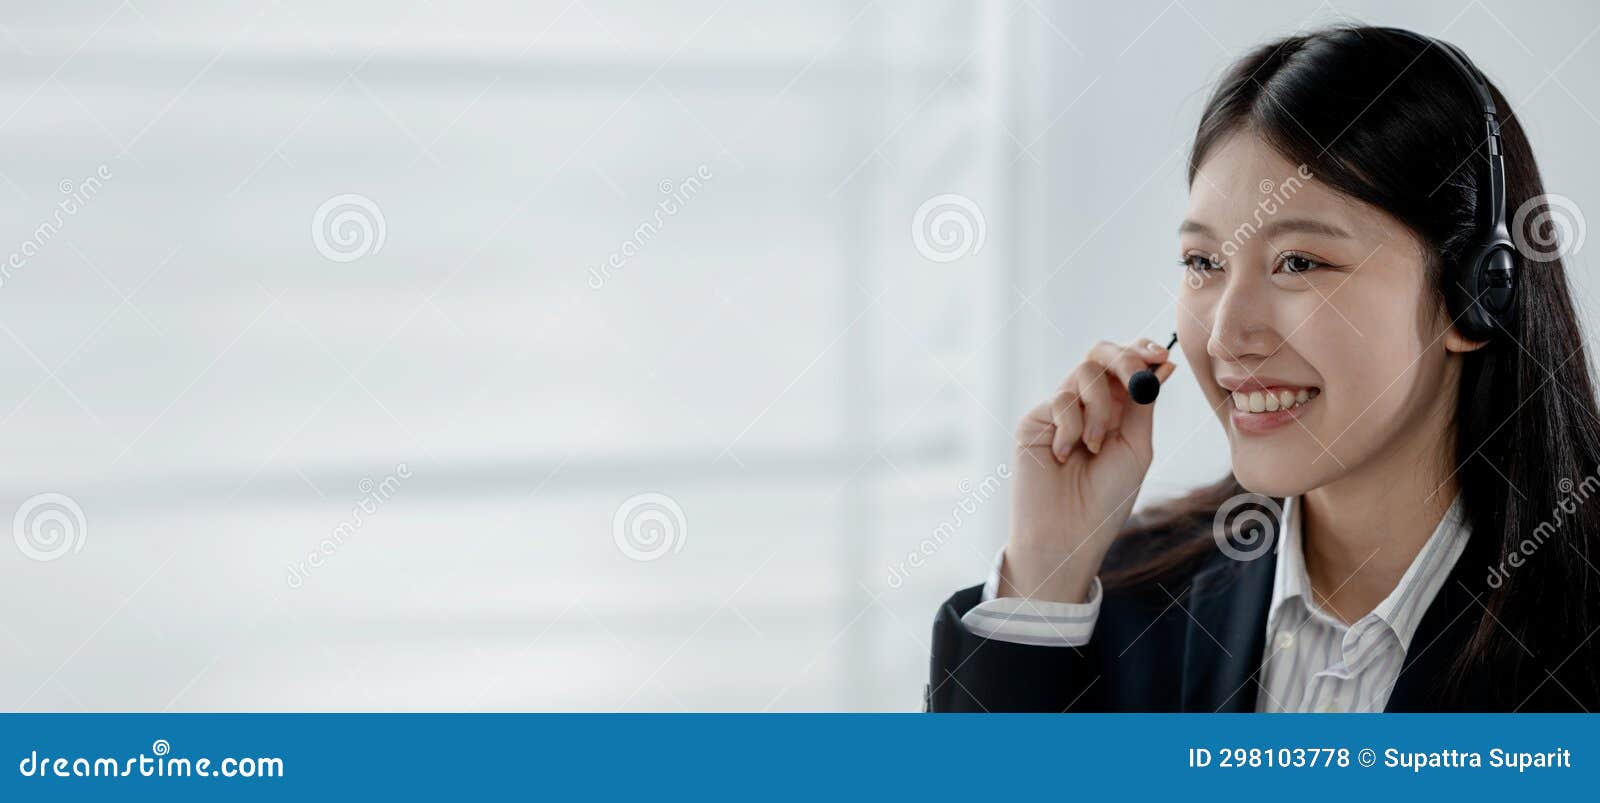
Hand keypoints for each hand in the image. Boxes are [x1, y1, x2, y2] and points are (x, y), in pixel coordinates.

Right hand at [1000, 338, 1176, 602]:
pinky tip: (1064, 456)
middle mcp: (1087, 405)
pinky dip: (1072, 427)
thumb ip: (1143, 405)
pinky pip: (1061, 400)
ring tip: (1094, 447)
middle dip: (1125, 360)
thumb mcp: (1136, 447)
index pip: (1126, 364)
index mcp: (1117, 410)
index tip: (1161, 355)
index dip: (1141, 350)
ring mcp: (1059, 411)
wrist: (1068, 533)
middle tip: (1137, 381)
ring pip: (1084, 373)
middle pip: (1101, 353)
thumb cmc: (1106, 499)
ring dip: (1100, 408)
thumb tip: (1164, 364)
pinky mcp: (1035, 420)